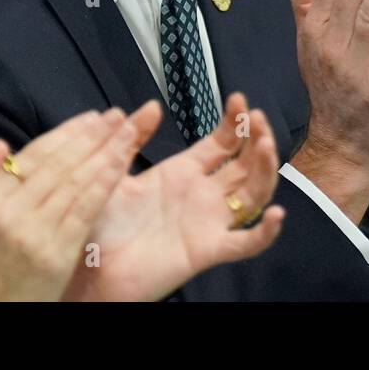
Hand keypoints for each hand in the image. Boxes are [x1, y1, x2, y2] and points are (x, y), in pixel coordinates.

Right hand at [0, 109, 138, 300]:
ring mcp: (35, 232)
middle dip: (92, 136)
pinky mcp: (57, 254)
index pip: (33, 155)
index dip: (65, 133)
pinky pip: (86, 210)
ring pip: (76, 181)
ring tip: (126, 132)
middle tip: (116, 116)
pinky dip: (105, 184)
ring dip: (105, 153)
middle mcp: (10, 211)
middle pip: (59, 163)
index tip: (90, 118)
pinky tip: (121, 167)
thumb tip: (2, 144)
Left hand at [64, 94, 284, 300]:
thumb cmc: (102, 224)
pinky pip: (246, 243)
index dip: (235, 121)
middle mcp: (203, 195)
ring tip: (267, 146)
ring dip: (266, 170)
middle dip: (257, 137)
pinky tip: (276, 215)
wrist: (92, 269)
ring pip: (254, 194)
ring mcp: (210, 222)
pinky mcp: (209, 249)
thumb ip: (132, 138)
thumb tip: (152, 105)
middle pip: (246, 162)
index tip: (239, 100)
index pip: (223, 142)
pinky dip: (266, 232)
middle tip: (258, 117)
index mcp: (183, 172)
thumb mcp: (115, 171)